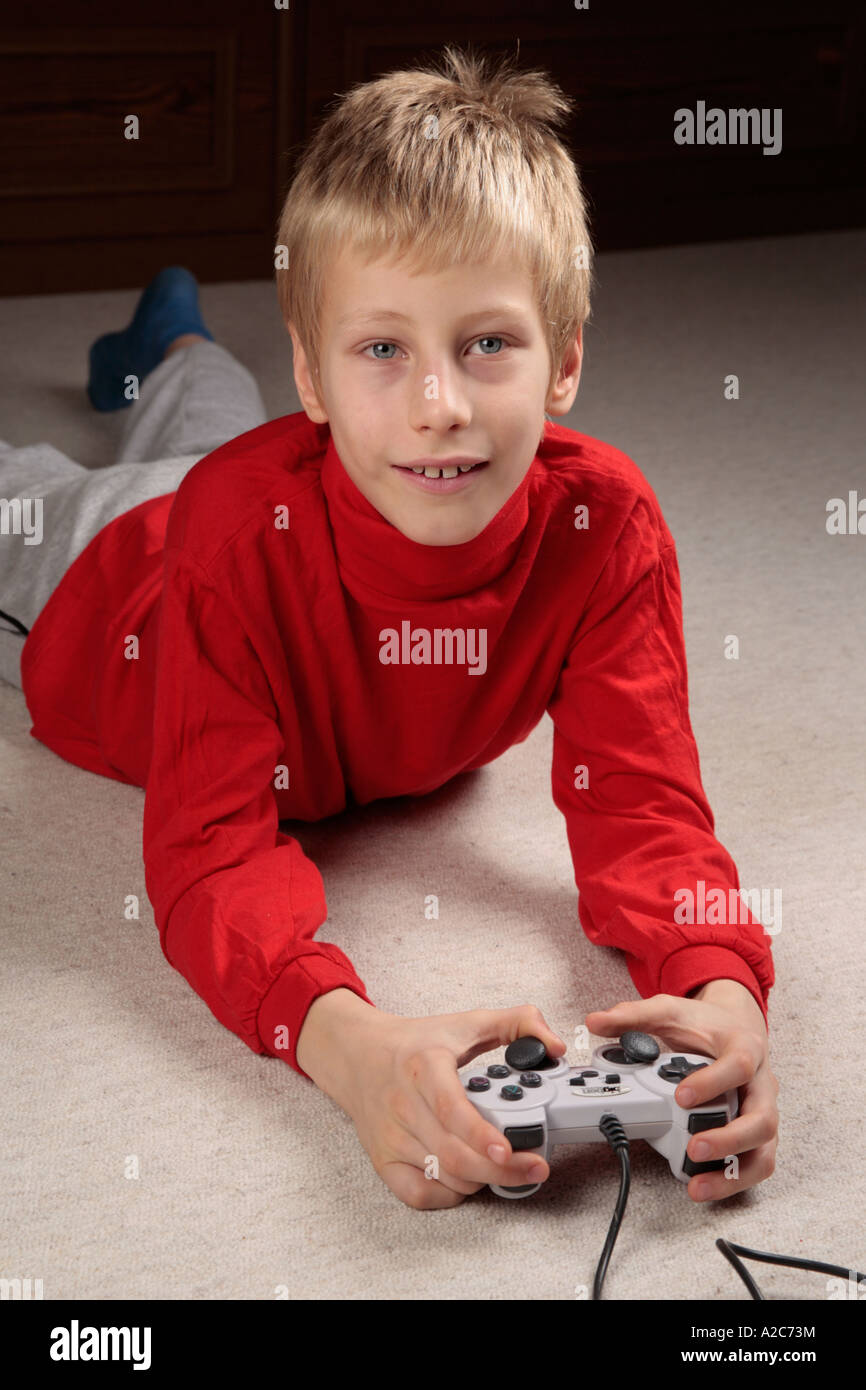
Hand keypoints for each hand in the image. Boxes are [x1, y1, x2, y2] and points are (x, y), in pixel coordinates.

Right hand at [333, 1003, 566, 1209]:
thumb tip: (555, 1045)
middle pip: (454, 1154)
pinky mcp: (383, 1159)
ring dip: (482, 1180)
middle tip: (534, 1168)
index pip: (451, 1109)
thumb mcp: (467, 1022)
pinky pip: (419, 1193)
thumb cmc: (416, 1043)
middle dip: (501, 1170)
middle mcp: (404, 1104)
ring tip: (504, 1167)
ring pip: (444, 1175)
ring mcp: (392, 1136)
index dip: (481, 1135)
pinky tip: (467, 1179)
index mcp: (424, 1066)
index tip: (508, 1150)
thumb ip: (518, 1023)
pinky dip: (450, 1194)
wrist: (358, 1055)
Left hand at [585, 980, 778, 1201]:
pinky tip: (703, 1186)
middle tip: (693, 1147)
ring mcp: (762, 1112)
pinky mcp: (757, 1135)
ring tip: (698, 1184)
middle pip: (762, 1119)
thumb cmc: (705, 1025)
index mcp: (744, 1048)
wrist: (734, 1027)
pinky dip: (734, 1180)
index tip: (680, 1096)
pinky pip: (757, 1164)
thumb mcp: (670, 1012)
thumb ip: (633, 1016)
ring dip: (733, 1173)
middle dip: (729, 1139)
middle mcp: (760, 1085)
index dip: (712, 1083)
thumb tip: (595, 1022)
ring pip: (763, 1151)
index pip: (738, 1066)